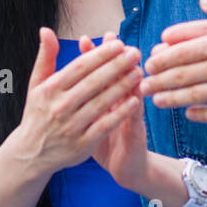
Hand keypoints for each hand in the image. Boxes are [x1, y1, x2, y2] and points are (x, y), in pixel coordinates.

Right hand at [14, 29, 142, 174]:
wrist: (31, 153)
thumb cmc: (38, 114)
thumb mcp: (36, 84)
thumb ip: (45, 57)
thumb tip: (46, 30)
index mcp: (50, 89)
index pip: (80, 67)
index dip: (101, 54)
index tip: (119, 43)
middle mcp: (60, 106)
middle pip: (93, 82)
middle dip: (117, 65)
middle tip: (135, 53)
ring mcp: (71, 126)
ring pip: (101, 102)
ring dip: (123, 86)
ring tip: (139, 72)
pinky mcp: (82, 144)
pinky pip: (105, 125)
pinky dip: (120, 113)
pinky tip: (135, 101)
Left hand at [90, 39, 153, 191]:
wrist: (125, 167)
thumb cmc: (105, 139)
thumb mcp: (91, 118)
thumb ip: (82, 96)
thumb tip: (69, 77)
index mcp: (107, 96)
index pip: (98, 71)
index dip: (92, 56)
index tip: (84, 39)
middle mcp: (121, 101)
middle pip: (117, 75)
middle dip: (112, 57)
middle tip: (111, 39)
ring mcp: (131, 114)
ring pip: (132, 92)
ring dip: (130, 75)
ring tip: (127, 58)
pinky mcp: (137, 132)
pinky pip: (136, 118)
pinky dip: (135, 107)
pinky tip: (135, 97)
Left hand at [140, 0, 206, 120]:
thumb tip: (203, 1)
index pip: (181, 50)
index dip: (162, 56)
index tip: (148, 61)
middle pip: (181, 74)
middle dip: (158, 80)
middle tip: (141, 84)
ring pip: (193, 95)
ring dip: (171, 98)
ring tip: (155, 101)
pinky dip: (200, 115)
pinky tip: (189, 115)